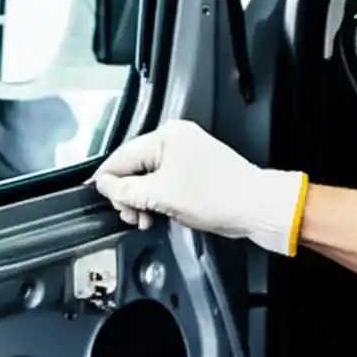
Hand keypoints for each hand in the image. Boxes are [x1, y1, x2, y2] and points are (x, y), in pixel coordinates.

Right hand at [89, 119, 308, 255]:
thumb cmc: (219, 197)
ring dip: (142, 200)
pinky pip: (165, 182)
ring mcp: (187, 155)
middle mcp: (175, 139)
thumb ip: (126, 190)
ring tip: (145, 219)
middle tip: (130, 216)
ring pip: (149, 178)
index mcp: (166, 136)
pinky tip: (158, 214)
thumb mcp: (162, 195)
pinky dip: (158, 199)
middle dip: (128, 195)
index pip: (121, 157)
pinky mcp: (196, 171)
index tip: (96, 198)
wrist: (260, 209)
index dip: (107, 180)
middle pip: (134, 168)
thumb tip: (104, 185)